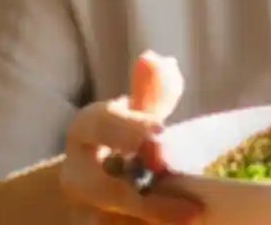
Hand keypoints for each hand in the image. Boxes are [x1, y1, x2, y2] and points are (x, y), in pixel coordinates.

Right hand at [60, 51, 201, 223]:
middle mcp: (76, 175)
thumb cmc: (126, 137)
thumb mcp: (138, 111)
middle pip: (101, 191)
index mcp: (84, 131)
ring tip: (194, 221)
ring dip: (151, 224)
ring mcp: (83, 211)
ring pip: (109, 223)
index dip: (127, 130)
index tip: (161, 134)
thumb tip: (160, 62)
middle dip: (146, 201)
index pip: (98, 125)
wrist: (97, 180)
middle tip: (192, 209)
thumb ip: (152, 90)